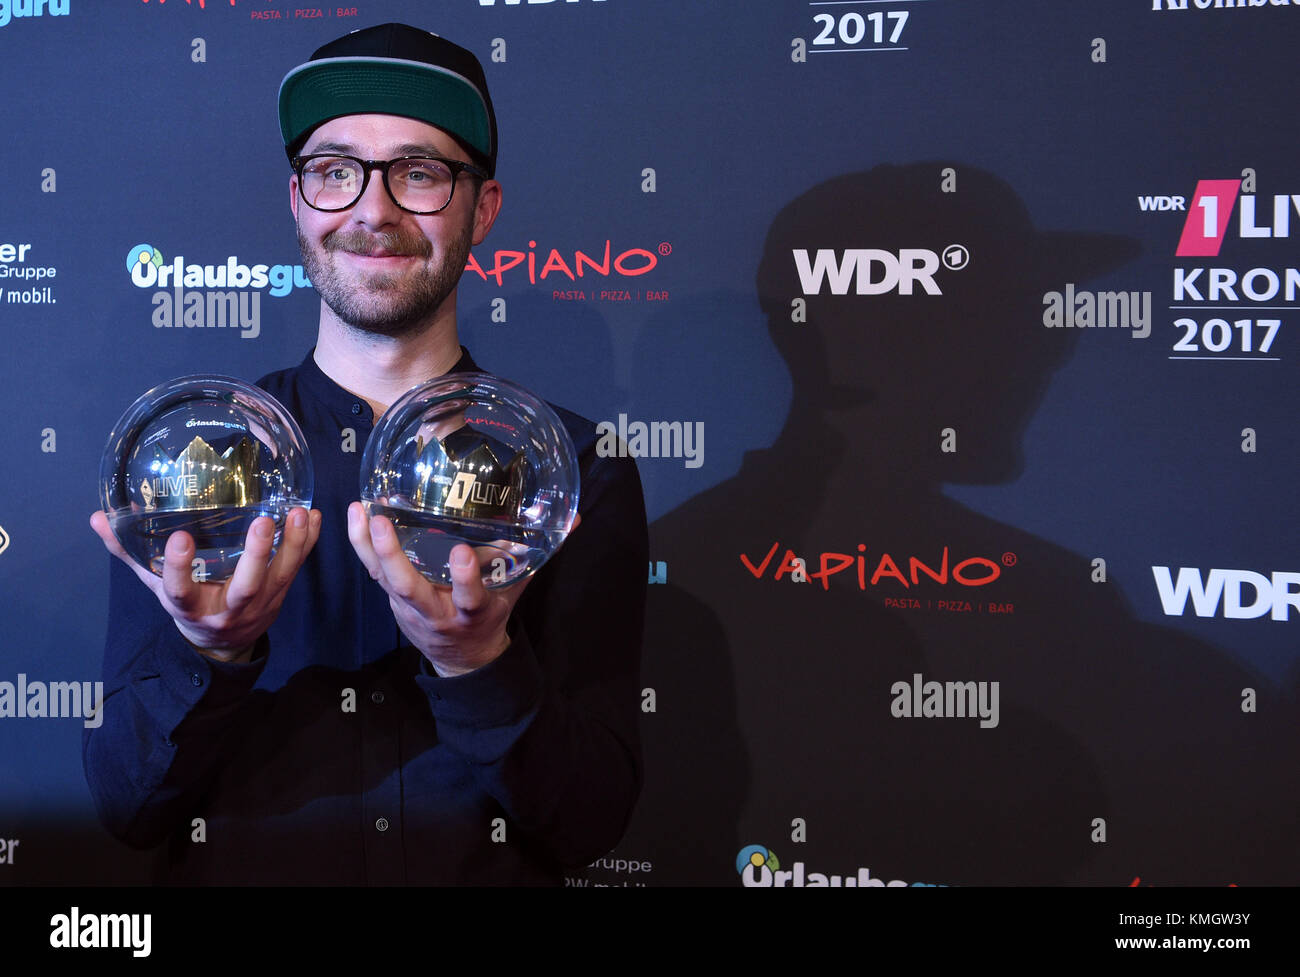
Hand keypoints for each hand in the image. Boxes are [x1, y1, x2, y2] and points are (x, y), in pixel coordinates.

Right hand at [90, 507, 321, 662]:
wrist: (222, 642)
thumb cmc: (187, 603)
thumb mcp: (154, 583)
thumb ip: (129, 551)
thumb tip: (99, 518)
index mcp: (190, 606)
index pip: (179, 589)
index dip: (178, 567)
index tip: (179, 539)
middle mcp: (227, 609)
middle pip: (245, 587)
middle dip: (256, 557)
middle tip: (263, 523)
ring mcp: (259, 604)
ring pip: (280, 577)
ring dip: (293, 545)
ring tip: (298, 513)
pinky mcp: (280, 594)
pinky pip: (297, 567)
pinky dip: (307, 543)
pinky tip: (314, 516)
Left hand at [346, 501, 542, 676]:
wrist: (463, 657)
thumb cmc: (490, 614)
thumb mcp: (516, 590)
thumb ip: (539, 553)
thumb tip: (573, 518)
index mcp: (472, 611)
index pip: (470, 598)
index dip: (465, 579)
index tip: (461, 554)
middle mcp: (436, 610)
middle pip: (410, 589)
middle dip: (395, 559)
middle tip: (384, 524)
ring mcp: (410, 606)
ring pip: (384, 579)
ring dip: (371, 547)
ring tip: (363, 511)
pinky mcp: (393, 597)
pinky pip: (373, 571)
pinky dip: (361, 544)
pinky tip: (356, 512)